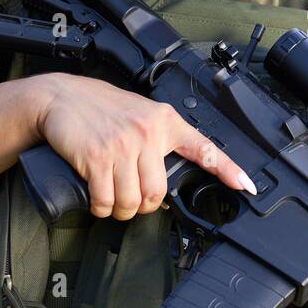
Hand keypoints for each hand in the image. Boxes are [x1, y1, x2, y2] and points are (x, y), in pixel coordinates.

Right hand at [31, 72, 256, 219]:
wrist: (61, 97)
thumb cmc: (101, 109)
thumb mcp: (142, 114)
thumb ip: (158, 141)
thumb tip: (164, 182)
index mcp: (165, 122)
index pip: (204, 148)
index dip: (229, 170)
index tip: (246, 186)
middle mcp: (148, 132)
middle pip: (159, 193)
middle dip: (145, 206)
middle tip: (134, 200)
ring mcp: (122, 145)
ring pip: (133, 201)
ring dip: (122, 210)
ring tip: (114, 200)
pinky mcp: (96, 157)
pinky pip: (106, 200)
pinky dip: (102, 208)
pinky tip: (98, 199)